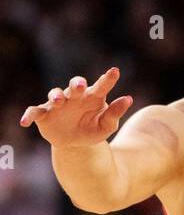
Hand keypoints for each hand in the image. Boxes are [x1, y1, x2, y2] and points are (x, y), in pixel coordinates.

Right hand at [19, 67, 133, 146]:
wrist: (75, 143)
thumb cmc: (92, 130)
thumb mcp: (106, 126)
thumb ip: (115, 113)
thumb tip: (128, 99)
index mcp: (92, 98)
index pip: (101, 86)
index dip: (108, 79)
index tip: (116, 71)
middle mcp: (74, 97)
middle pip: (75, 85)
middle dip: (77, 84)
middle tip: (81, 85)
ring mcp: (58, 104)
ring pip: (55, 95)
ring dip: (56, 96)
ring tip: (59, 100)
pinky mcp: (44, 114)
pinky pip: (34, 112)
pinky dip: (29, 115)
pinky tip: (25, 122)